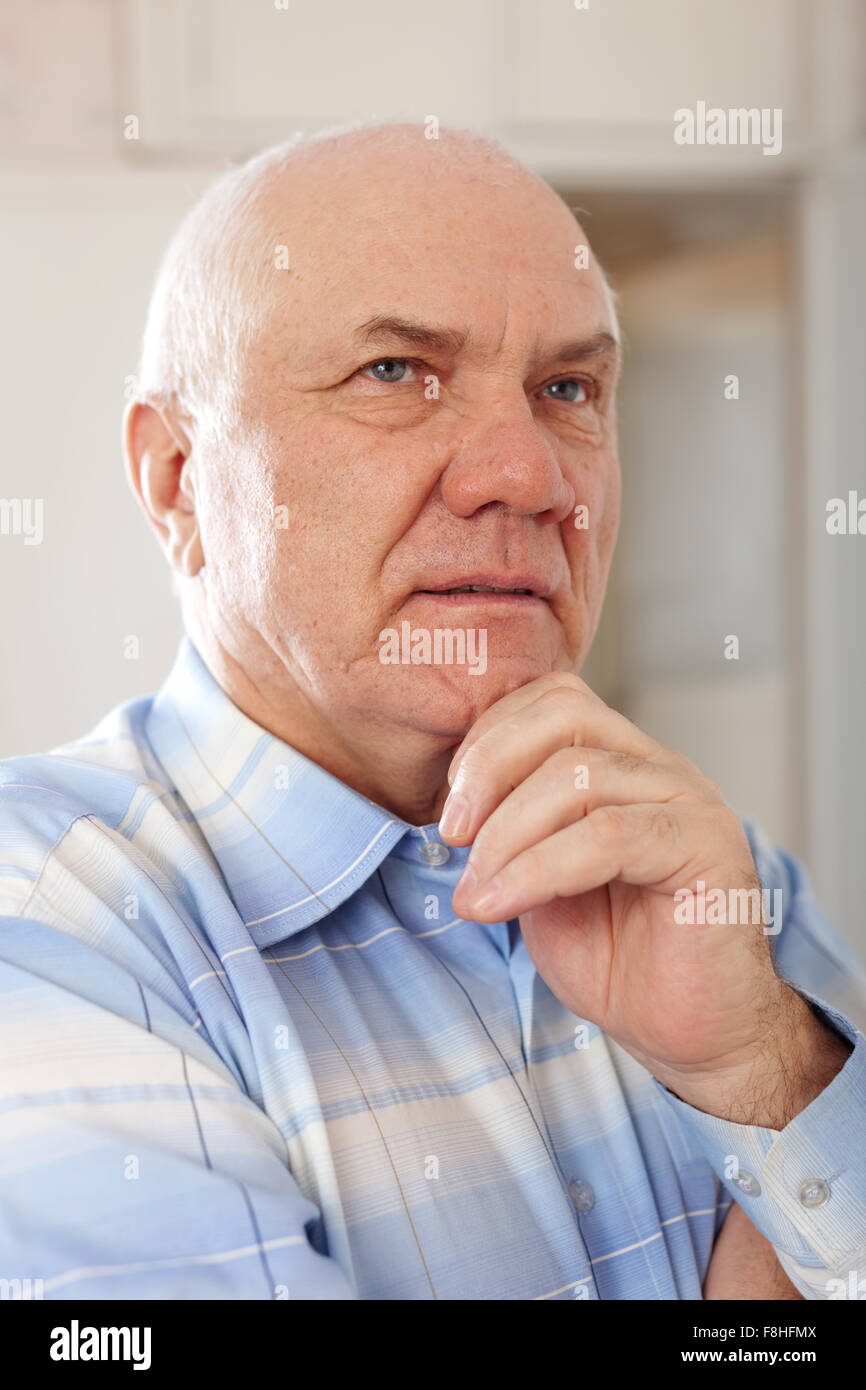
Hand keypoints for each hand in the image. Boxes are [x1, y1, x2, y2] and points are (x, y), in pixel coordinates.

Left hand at [440, 672, 849, 1125]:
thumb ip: (510, 828)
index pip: (552, 698)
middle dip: (488, 768)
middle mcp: (660, 767)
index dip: (487, 739)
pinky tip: (498, 905)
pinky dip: (536, 869)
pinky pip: (607, 837)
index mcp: (623, 761)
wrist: (690, 1034)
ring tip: (475, 894)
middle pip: (563, 715)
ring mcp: (689, 800)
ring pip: (578, 775)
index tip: (449, 809)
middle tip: (452, 837)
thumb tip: (451, 804)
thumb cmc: (615, 957)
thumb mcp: (537, 878)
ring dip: (505, 835)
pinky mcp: (707, 846)